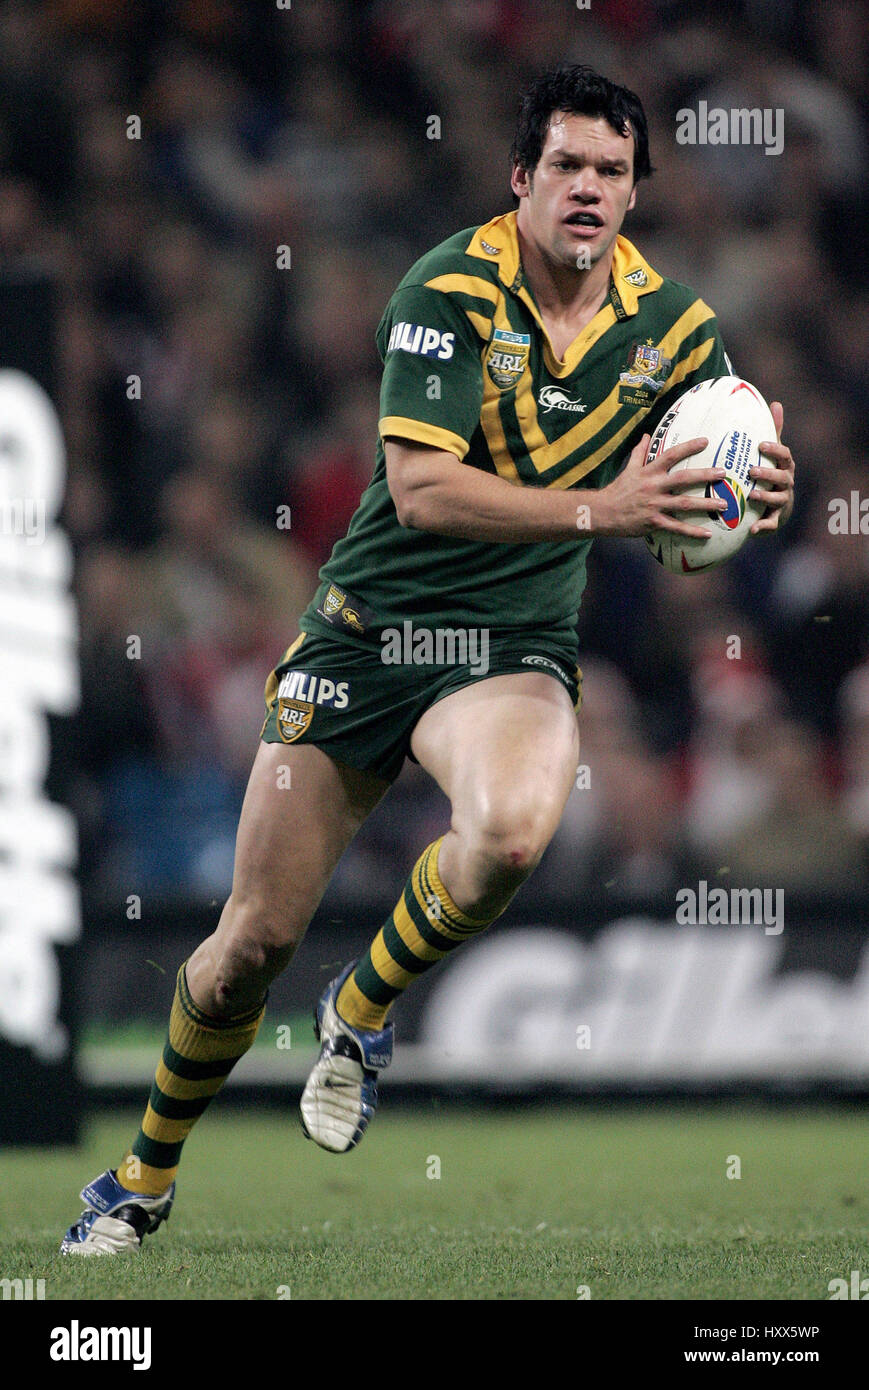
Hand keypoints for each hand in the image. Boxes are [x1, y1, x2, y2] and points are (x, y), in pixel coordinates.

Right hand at [595, 432, 727, 537]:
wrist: (602, 512)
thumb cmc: (617, 490)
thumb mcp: (628, 469)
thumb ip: (639, 452)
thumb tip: (647, 435)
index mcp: (649, 472)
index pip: (671, 455)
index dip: (688, 447)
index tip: (706, 441)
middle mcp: (654, 487)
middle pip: (683, 479)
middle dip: (704, 475)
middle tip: (723, 474)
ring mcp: (654, 505)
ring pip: (684, 504)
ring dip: (705, 504)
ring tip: (724, 505)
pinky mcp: (653, 522)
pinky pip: (676, 527)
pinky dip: (692, 531)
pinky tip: (707, 534)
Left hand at [749, 401, 793, 533]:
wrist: (777, 506)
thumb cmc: (772, 472)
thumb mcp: (773, 453)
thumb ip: (774, 431)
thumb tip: (776, 403)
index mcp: (785, 466)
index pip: (784, 455)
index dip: (774, 450)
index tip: (760, 445)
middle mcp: (787, 483)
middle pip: (782, 477)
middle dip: (768, 474)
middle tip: (751, 471)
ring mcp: (782, 501)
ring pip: (777, 498)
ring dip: (765, 496)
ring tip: (751, 495)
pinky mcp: (775, 518)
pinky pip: (771, 523)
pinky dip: (763, 527)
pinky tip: (752, 529)